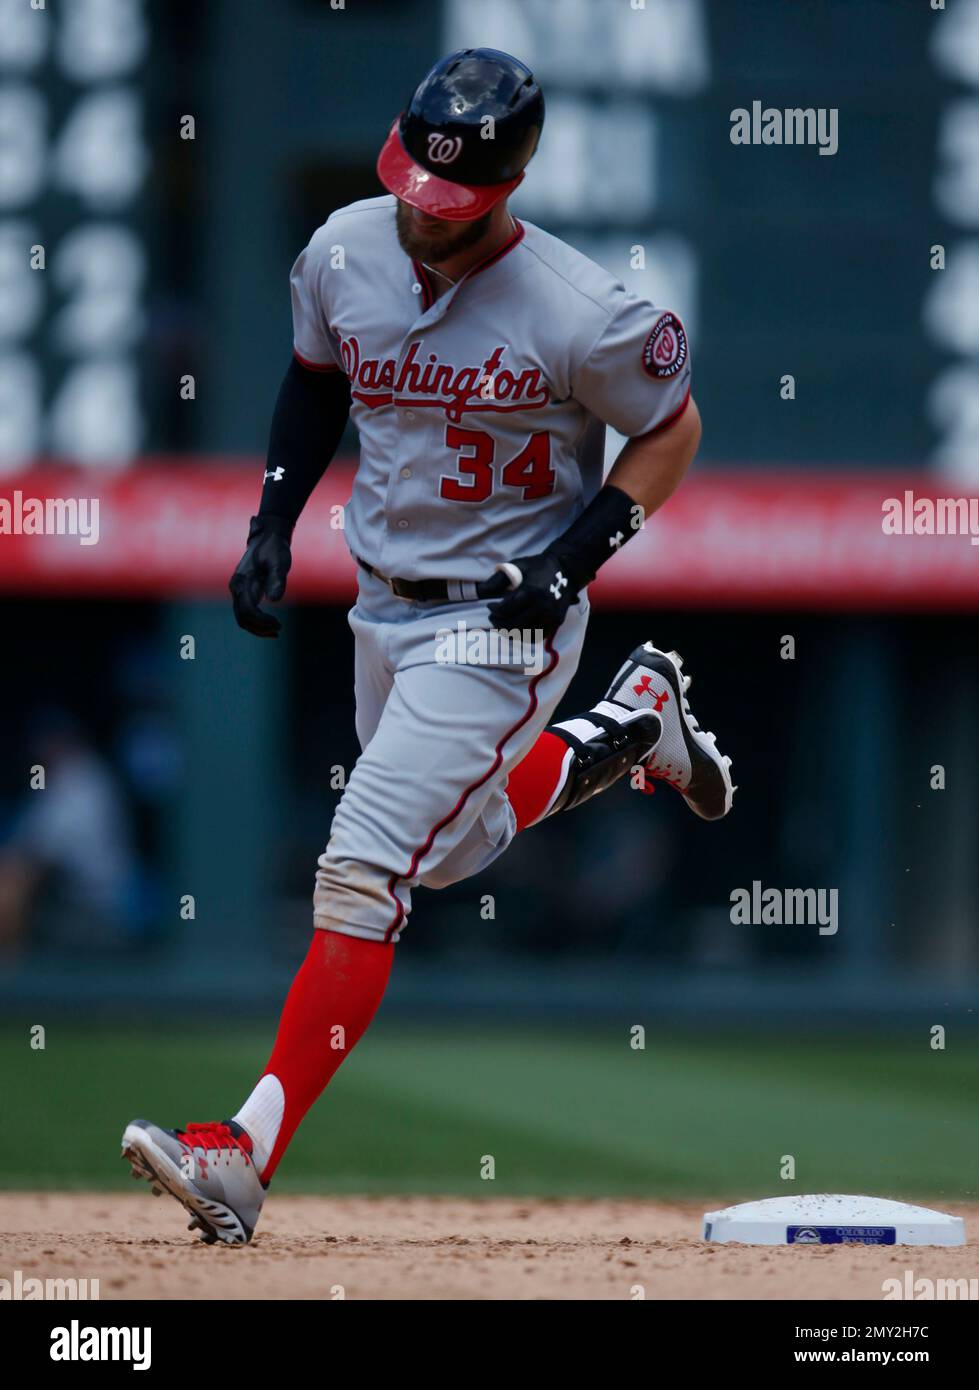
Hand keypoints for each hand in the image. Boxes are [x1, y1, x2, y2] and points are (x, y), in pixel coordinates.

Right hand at [229, 515, 292, 637]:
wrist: (268, 537)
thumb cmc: (274, 549)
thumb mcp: (279, 562)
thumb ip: (277, 580)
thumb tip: (274, 599)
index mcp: (242, 582)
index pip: (247, 610)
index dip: (262, 621)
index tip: (278, 624)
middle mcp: (236, 587)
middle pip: (242, 618)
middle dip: (259, 628)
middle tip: (278, 630)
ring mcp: (239, 590)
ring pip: (242, 618)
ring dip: (258, 628)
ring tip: (276, 631)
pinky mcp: (244, 592)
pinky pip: (246, 613)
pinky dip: (257, 623)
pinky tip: (271, 625)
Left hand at [487, 547, 587, 634]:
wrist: (566, 569)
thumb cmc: (538, 566)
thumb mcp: (517, 566)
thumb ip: (499, 578)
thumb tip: (482, 590)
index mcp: (530, 592)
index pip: (505, 610)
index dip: (494, 610)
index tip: (490, 606)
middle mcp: (542, 607)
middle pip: (513, 625)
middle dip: (499, 623)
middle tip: (493, 618)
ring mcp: (551, 616)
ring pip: (524, 634)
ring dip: (510, 632)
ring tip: (503, 624)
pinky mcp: (557, 621)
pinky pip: (538, 636)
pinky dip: (525, 635)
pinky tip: (518, 629)